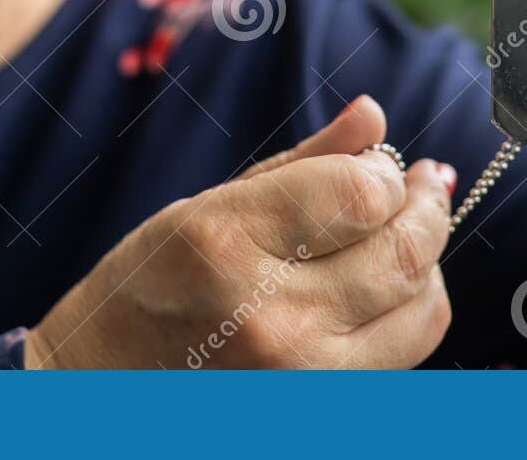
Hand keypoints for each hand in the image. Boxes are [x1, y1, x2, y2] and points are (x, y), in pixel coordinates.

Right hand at [24, 96, 455, 368]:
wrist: (99, 392)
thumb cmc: (146, 290)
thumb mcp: (206, 206)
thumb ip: (303, 162)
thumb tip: (374, 114)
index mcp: (225, 243)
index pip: (360, 196)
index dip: (387, 174)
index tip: (384, 165)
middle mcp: (269, 316)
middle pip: (403, 254)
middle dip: (428, 209)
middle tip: (427, 184)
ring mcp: (300, 379)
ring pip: (421, 311)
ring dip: (427, 263)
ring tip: (408, 235)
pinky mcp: (321, 412)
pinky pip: (403, 356)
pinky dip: (408, 313)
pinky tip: (387, 288)